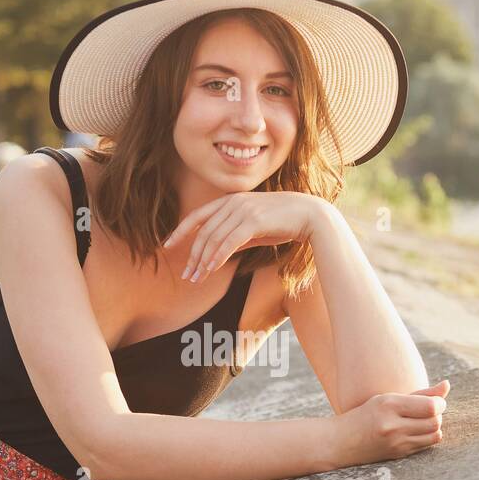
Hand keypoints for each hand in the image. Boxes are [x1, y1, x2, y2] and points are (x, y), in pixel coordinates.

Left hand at [163, 192, 327, 281]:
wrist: (312, 215)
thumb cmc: (285, 222)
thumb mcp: (255, 227)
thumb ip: (236, 236)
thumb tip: (219, 253)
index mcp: (231, 200)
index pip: (198, 216)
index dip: (180, 231)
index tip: (167, 246)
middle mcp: (233, 202)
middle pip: (203, 231)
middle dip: (192, 255)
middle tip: (186, 275)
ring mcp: (243, 210)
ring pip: (213, 238)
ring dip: (202, 261)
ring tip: (196, 279)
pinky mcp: (253, 221)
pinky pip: (228, 243)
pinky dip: (216, 257)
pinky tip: (210, 270)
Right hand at [334, 380, 449, 467]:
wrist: (340, 442)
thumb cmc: (365, 415)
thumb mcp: (387, 399)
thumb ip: (420, 393)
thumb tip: (447, 385)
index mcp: (388, 405)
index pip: (430, 407)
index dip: (440, 403)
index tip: (436, 401)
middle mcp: (392, 425)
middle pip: (435, 421)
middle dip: (438, 414)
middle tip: (430, 410)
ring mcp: (396, 443)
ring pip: (434, 434)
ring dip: (435, 426)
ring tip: (423, 420)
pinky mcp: (398, 455)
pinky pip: (425, 445)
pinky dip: (428, 437)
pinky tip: (416, 431)